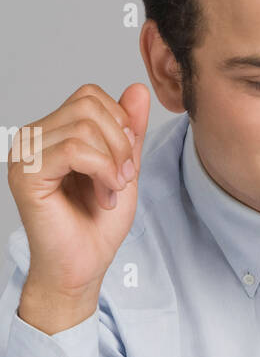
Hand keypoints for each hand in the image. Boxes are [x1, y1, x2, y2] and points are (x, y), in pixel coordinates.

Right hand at [8, 82, 149, 298]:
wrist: (82, 267)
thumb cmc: (96, 225)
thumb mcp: (124, 168)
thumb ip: (128, 130)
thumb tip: (138, 89)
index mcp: (52, 132)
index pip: (90, 96)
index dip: (120, 124)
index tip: (126, 164)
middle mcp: (33, 138)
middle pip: (89, 105)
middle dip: (119, 143)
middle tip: (122, 180)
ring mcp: (25, 154)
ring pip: (84, 126)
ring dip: (112, 162)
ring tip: (111, 191)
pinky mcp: (26, 174)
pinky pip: (74, 149)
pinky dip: (102, 170)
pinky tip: (104, 195)